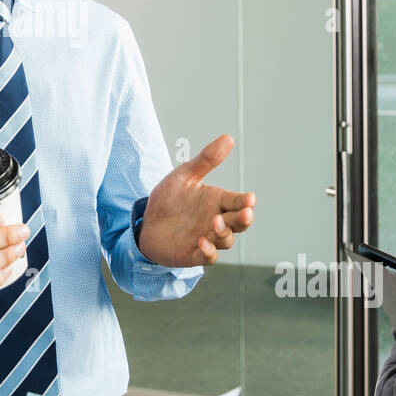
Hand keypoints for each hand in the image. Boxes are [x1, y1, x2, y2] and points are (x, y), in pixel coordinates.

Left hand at [136, 134, 255, 266]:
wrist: (145, 221)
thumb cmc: (169, 199)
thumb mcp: (185, 175)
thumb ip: (206, 160)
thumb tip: (227, 138)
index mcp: (217, 201)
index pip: (238, 202)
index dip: (246, 201)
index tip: (250, 198)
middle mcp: (216, 221)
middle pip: (238, 223)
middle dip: (244, 218)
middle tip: (246, 213)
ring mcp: (206, 238)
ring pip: (226, 240)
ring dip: (224, 233)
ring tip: (215, 223)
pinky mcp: (193, 254)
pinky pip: (207, 257)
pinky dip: (208, 252)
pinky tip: (202, 243)